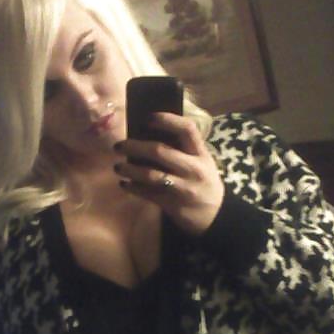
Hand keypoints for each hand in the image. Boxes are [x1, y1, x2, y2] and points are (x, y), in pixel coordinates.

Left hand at [114, 112, 223, 234]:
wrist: (216, 216)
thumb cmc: (204, 183)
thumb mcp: (202, 162)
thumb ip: (183, 149)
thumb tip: (149, 134)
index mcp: (200, 154)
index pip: (187, 129)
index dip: (167, 120)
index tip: (148, 117)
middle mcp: (193, 169)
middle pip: (160, 151)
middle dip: (135, 146)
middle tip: (119, 146)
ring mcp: (183, 188)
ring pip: (150, 175)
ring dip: (130, 170)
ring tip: (117, 167)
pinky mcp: (173, 205)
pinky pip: (148, 194)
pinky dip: (133, 188)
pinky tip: (124, 184)